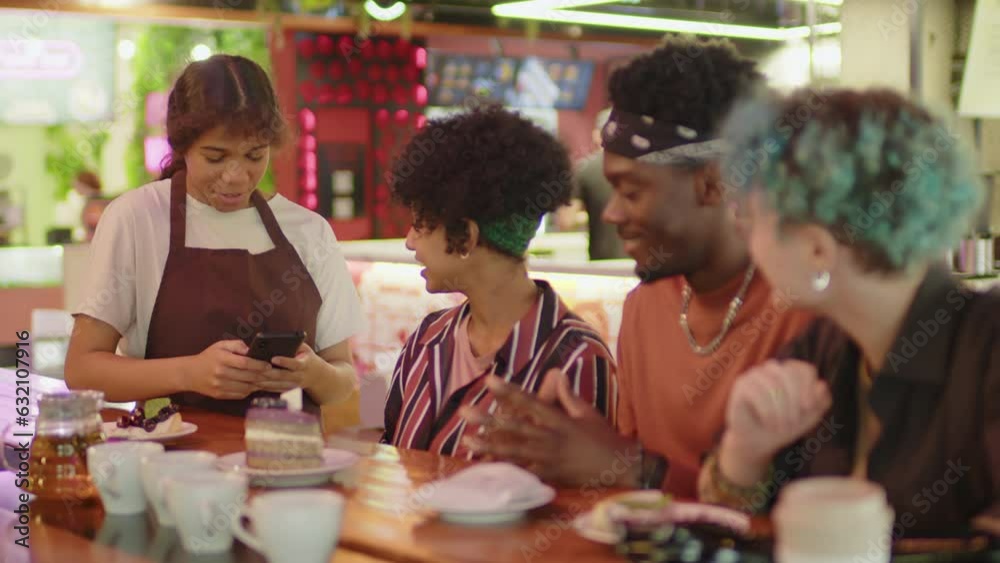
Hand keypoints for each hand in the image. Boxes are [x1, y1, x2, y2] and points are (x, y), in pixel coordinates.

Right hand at [188, 340, 270, 399]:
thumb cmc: (208, 357)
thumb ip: (237, 345)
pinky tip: (253, 386)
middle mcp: (220, 374)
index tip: (268, 365)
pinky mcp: (219, 395)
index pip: (244, 363)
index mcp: (222, 359)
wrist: (189, 373)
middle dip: (262, 376)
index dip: (258, 365)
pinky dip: (249, 391)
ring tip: (265, 380)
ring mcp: (219, 386)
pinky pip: (240, 395)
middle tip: (272, 374)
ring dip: (257, 385)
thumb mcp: (220, 345)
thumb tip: (252, 350)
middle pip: (247, 376)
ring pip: (245, 388)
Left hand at [257, 343, 321, 392]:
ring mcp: (293, 386)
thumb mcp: (305, 349)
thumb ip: (295, 345)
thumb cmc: (307, 357)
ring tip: (250, 376)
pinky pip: (274, 389)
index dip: (284, 361)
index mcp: (305, 365)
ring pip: (276, 385)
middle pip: (282, 376)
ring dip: (263, 381)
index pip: (294, 364)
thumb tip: (280, 340)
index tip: (273, 358)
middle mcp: (299, 377)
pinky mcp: (287, 391)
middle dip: (267, 372)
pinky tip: (253, 382)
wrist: (316, 376)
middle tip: (254, 368)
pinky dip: (263, 386)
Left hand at [460, 369, 640, 486]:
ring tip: (467, 441)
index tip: (489, 381)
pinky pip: (525, 474)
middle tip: (464, 411)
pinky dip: (506, 472)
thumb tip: (555, 373)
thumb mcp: (587, 413)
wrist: (621, 467)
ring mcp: (549, 460)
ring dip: (489, 447)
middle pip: (515, 427)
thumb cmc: (604, 438)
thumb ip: (568, 395)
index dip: (508, 392)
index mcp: (559, 420)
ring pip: (515, 452)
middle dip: (488, 419)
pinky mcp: (550, 477)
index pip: (529, 402)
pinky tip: (486, 470)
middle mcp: (551, 438)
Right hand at [722, 359, 831, 466]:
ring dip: (780, 410)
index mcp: (790, 373)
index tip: (809, 408)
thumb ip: (821, 402)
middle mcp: (772, 369)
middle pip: (789, 375)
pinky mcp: (741, 385)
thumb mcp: (808, 418)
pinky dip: (767, 412)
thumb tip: (822, 385)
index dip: (809, 387)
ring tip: (780, 427)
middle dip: (794, 402)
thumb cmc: (783, 427)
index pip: (804, 370)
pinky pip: (757, 393)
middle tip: (793, 423)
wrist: (757, 443)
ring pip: (773, 385)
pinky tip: (768, 423)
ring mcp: (755, 375)